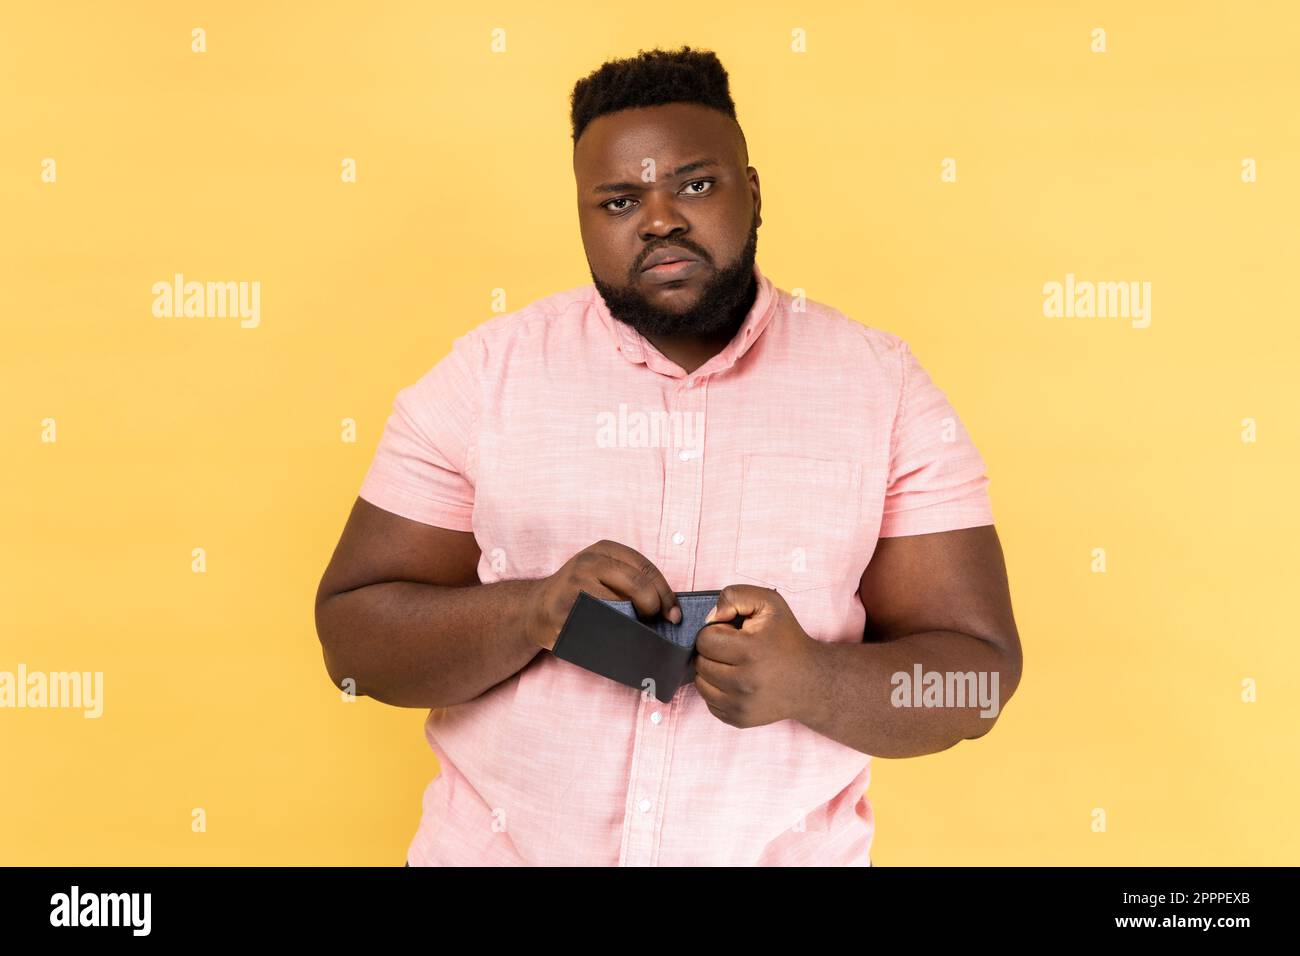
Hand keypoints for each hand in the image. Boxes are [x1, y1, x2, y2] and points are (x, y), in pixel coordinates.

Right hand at [523, 540, 680, 651]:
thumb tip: (671, 611)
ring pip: (620, 605)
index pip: (646, 568)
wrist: (535, 610)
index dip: (665, 593)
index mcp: (604, 550)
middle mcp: (588, 561)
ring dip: (636, 623)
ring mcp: (574, 584)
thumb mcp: (603, 575)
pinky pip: (600, 623)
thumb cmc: (580, 595)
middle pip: (637, 584)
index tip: (674, 615)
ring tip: (638, 633)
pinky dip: (615, 633)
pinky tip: (620, 640)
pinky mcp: (565, 609)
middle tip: (654, 623)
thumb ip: (633, 583)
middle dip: (653, 607)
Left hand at [692, 585, 822, 727]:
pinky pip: (709, 702)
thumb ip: (735, 595)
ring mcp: (741, 705)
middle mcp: (744, 682)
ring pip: (701, 683)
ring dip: (712, 671)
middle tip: (735, 649)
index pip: (704, 640)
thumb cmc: (788, 638)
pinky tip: (737, 682)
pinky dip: (717, 690)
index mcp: (750, 651)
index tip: (735, 633)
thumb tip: (709, 618)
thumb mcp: (769, 603)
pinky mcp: (739, 720)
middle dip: (713, 651)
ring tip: (734, 664)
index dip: (718, 631)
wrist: (812, 681)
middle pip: (700, 662)